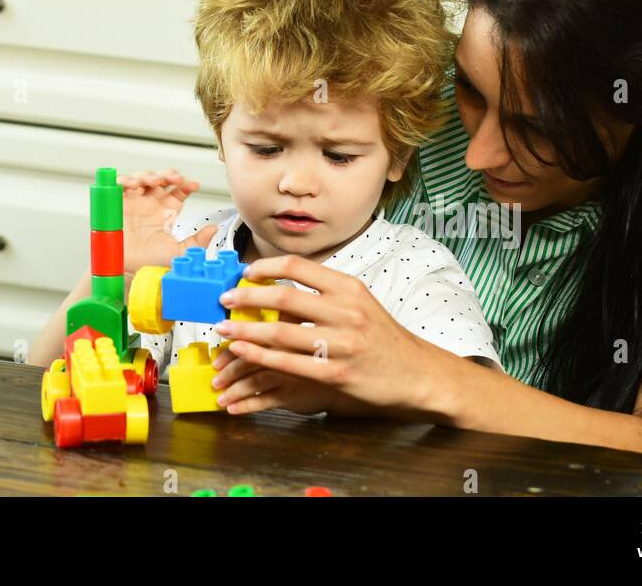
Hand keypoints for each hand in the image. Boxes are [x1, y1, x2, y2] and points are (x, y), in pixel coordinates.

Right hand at [118, 168, 215, 272]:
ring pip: (143, 179)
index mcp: (165, 213)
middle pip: (161, 180)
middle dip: (168, 175)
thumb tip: (214, 229)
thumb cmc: (148, 262)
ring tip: (154, 180)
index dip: (186, 186)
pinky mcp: (118, 203)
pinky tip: (133, 184)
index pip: (178, 192)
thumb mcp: (177, 252)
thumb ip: (197, 241)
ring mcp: (134, 202)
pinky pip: (121, 186)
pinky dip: (126, 180)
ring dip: (149, 175)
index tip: (194, 185)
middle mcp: (150, 205)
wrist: (126, 269)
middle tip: (174, 178)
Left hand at [211, 255, 453, 417]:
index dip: (265, 267)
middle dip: (246, 297)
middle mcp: (345, 311)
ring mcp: (341, 343)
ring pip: (281, 331)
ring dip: (245, 329)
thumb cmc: (383, 336)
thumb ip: (325, 291)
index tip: (245, 273)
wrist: (417, 373)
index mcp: (348, 287)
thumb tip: (281, 281)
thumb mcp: (359, 302)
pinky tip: (243, 350)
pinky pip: (289, 362)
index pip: (298, 267)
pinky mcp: (336, 373)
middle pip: (283, 297)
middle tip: (224, 300)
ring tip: (224, 328)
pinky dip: (260, 354)